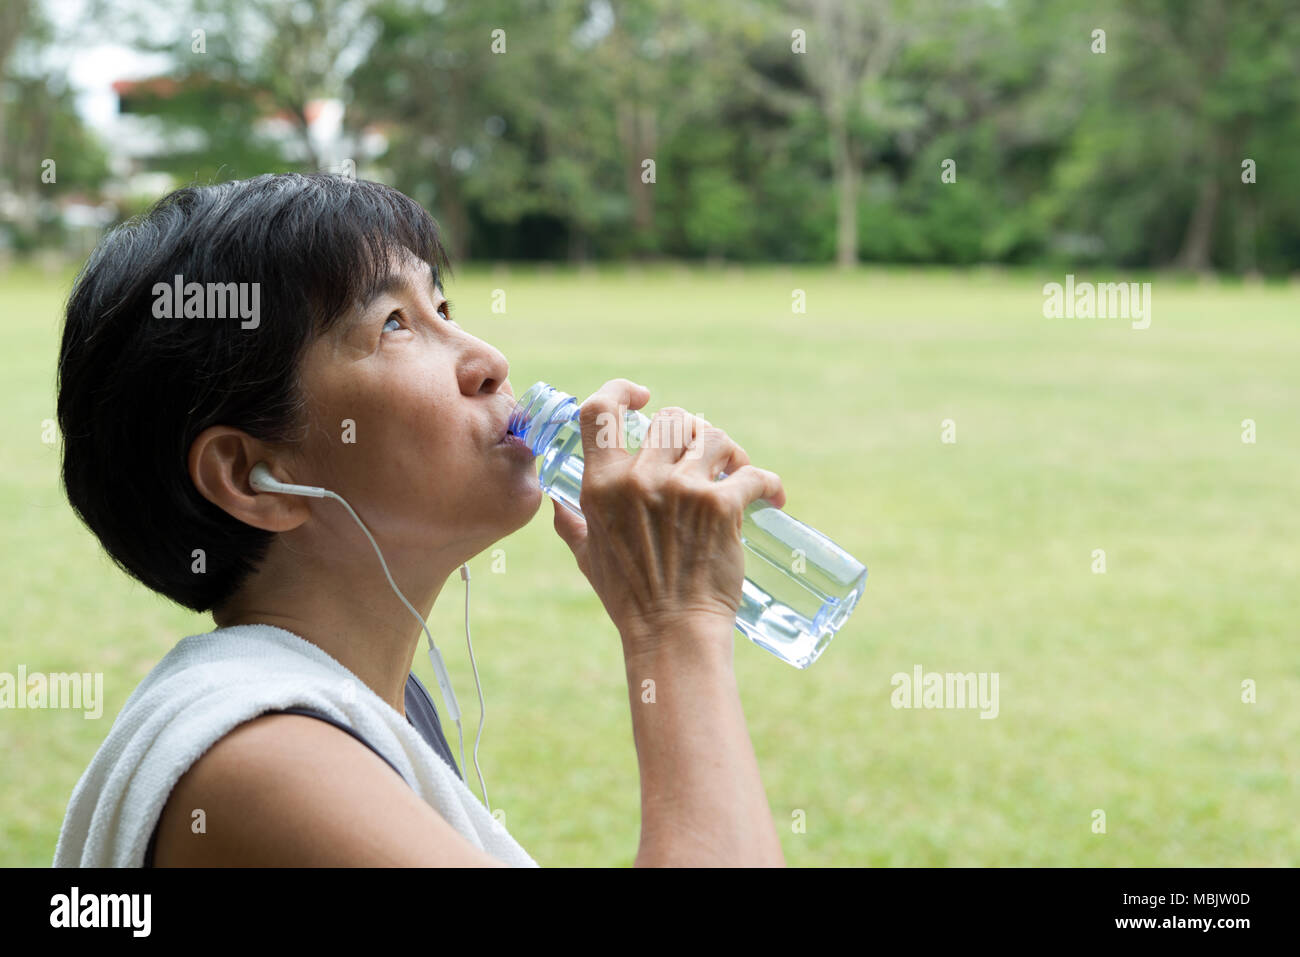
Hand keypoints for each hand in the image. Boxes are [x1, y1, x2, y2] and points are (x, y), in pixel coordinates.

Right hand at [550, 378, 785, 658]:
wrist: (673, 633)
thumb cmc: (631, 599)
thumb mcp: (589, 558)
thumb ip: (573, 524)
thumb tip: (560, 507)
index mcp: (601, 486)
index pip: (599, 412)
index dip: (621, 391)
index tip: (643, 396)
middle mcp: (639, 479)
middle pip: (672, 419)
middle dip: (692, 432)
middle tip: (707, 457)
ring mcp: (681, 489)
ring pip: (714, 436)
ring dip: (729, 452)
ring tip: (737, 472)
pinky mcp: (721, 506)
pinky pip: (753, 475)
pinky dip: (768, 484)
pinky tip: (772, 497)